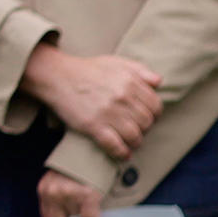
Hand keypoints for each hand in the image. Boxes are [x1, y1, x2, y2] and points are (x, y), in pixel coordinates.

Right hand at [20, 45, 164, 160]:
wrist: (57, 76)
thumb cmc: (88, 69)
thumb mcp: (116, 62)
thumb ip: (140, 70)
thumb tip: (159, 83)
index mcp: (130, 82)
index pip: (155, 106)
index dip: (154, 114)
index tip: (147, 117)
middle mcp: (122, 97)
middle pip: (146, 123)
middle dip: (144, 129)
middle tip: (137, 129)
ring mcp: (108, 113)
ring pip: (134, 136)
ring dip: (135, 142)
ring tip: (131, 142)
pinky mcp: (93, 126)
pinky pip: (115, 146)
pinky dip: (122, 153)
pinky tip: (123, 154)